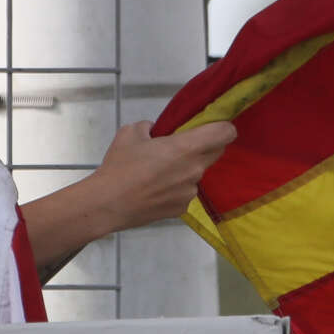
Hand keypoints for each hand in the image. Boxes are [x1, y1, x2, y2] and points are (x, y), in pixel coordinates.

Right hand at [90, 119, 238, 232]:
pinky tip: (155, 190)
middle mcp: (195, 169)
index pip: (225, 133)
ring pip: (197, 173)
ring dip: (187, 169)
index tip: (212, 126)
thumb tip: (154, 132)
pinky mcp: (182, 208)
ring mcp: (190, 191)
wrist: (108, 204)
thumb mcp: (130, 133)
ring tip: (160, 172)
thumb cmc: (120, 165)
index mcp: (187, 148)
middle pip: (216, 152)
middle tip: (182, 146)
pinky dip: (176, 188)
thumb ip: (149, 127)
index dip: (223, 127)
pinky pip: (186, 191)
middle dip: (205, 146)